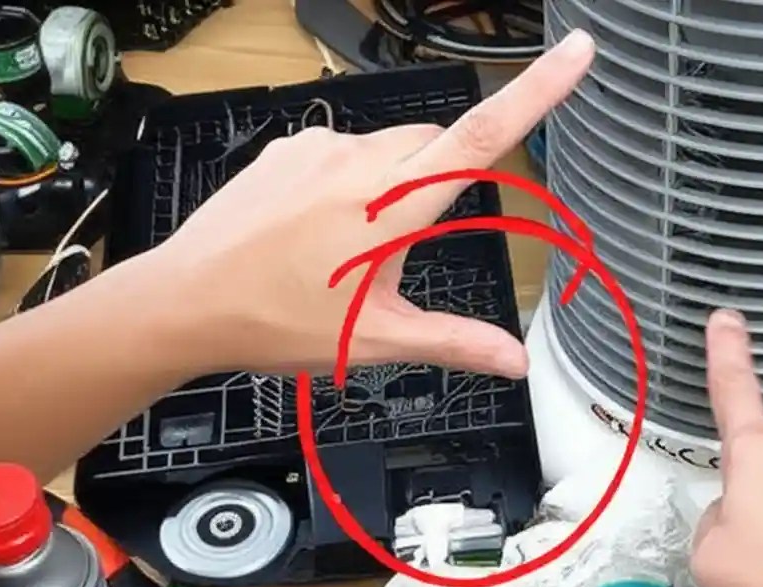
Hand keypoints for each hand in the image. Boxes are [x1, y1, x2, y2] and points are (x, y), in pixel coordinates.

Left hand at [126, 30, 595, 377]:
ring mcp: (319, 148)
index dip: (537, 92)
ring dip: (393, 186)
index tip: (578, 51)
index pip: (483, 137)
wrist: (185, 301)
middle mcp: (361, 161)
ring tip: (346, 250)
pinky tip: (315, 228)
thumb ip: (454, 342)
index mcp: (394, 206)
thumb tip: (515, 360)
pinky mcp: (287, 148)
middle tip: (400, 252)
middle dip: (442, 181)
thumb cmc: (277, 320)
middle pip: (436, 144)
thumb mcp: (376, 339)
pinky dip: (349, 180)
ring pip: (388, 149)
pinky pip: (341, 150)